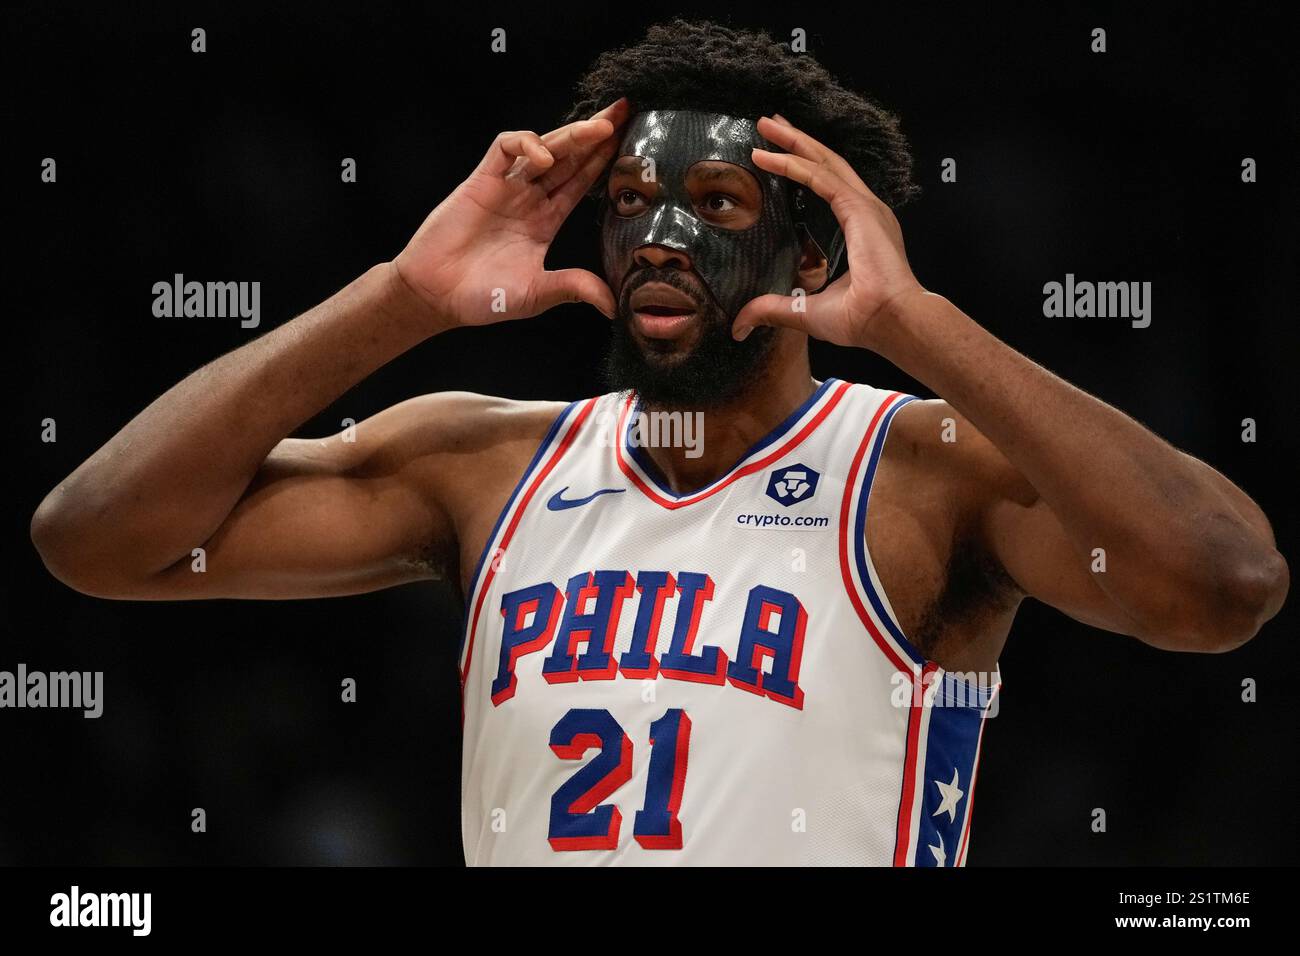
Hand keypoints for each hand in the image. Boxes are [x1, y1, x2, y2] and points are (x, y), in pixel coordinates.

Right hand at [394, 98, 628, 328]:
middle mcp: (529, 199)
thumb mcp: (537, 294)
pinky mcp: (481, 180)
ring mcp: (506, 187)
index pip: (580, 182)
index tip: (629, 142)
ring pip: (544, 147)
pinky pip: (505, 148)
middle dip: (595, 134)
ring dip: (571, 135)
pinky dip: (526, 144)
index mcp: (545, 221)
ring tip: (600, 128)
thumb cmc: (483, 298)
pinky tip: (544, 157)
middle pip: (568, 156)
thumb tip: (614, 305)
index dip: (602, 162)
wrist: (436, 295)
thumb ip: (573, 288)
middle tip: (623, 111)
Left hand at [732, 114, 925, 348]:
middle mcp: (865, 211)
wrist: (888, 321)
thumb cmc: (861, 319)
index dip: (802, 167)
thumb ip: (772, 309)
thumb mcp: (804, 311)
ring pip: (823, 162)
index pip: (828, 186)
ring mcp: (865, 206)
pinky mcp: (858, 208)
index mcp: (860, 229)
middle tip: (769, 124)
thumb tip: (740, 323)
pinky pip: (821, 178)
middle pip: (826, 164)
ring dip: (793, 142)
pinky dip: (793, 164)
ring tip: (766, 124)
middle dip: (796, 142)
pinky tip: (769, 156)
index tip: (778, 155)